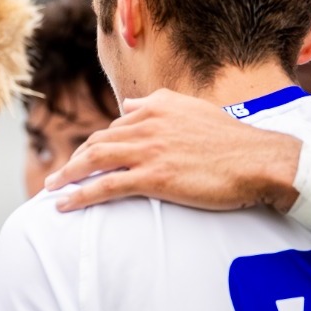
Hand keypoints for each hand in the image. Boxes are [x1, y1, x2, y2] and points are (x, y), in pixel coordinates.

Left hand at [42, 89, 303, 212]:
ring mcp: (148, 150)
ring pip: (95, 161)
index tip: (86, 160)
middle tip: (58, 177)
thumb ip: (160, 105)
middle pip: (98, 142)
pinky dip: (80, 194)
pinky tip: (65, 204)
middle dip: (75, 160)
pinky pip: (105, 186)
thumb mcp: (194, 110)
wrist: (258, 160)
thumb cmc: (232, 142)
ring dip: (68, 175)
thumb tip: (129, 106)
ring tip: (52, 188)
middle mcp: (147, 124)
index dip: (97, 145)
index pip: (116, 126)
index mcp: (157, 107)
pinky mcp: (152, 176)